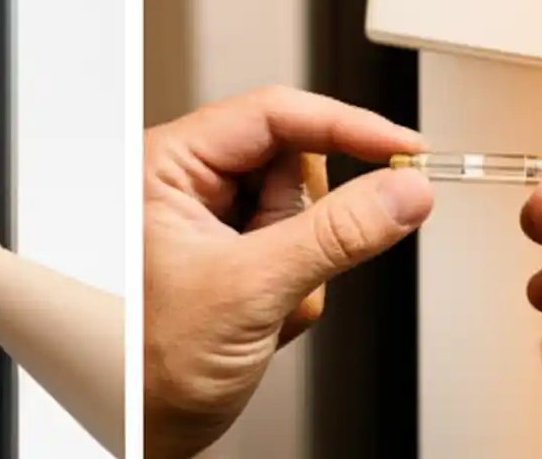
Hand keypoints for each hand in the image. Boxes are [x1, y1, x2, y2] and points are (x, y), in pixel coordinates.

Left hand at [143, 87, 432, 457]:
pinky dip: (298, 291)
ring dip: (303, 269)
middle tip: (281, 272)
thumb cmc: (145, 365)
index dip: (344, 127)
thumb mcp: (252, 291)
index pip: (272, 115)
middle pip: (296, 163)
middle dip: (306, 227)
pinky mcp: (235, 253)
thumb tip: (401, 191)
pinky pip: (302, 251)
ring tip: (261, 308)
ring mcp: (212, 220)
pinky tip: (262, 321)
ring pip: (305, 212)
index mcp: (165, 165)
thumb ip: (336, 235)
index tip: (401, 150)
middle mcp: (186, 183)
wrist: (139, 432)